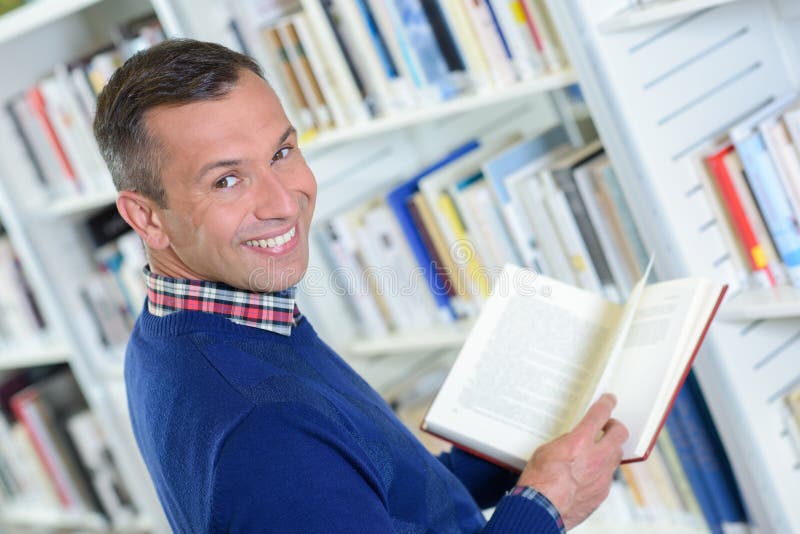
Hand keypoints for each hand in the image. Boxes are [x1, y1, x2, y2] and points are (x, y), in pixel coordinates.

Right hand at [515, 393, 627, 529]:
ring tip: (598, 450)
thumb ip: (565, 442)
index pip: (599, 415)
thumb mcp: (546, 451)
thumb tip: (574, 441)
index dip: (606, 403)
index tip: (609, 399)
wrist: (541, 510)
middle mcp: (596, 457)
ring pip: (616, 455)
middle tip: (608, 426)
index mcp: (579, 442)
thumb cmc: (538, 481)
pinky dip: (601, 470)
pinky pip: (608, 475)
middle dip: (615, 426)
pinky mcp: (602, 492)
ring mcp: (602, 476)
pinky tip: (589, 474)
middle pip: (619, 433)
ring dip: (610, 448)